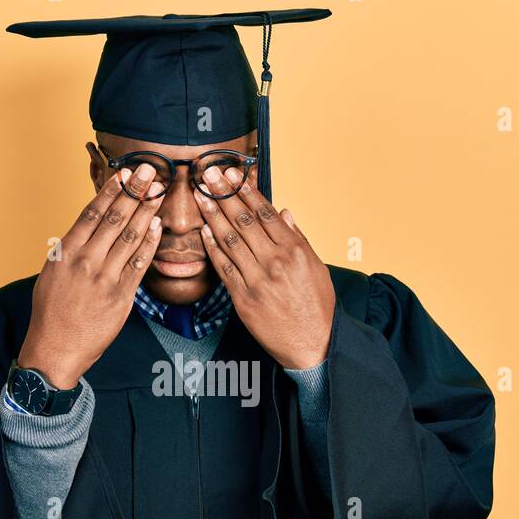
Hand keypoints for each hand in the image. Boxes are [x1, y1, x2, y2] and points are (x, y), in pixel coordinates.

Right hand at [18, 164, 165, 387]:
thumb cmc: (51, 312)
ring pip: (130, 237)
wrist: (55, 348)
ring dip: (147, 211)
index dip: (110, 191)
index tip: (124, 174)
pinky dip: (149, 243)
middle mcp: (86, 262)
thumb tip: (86, 228)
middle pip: (115, 219)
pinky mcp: (121, 297)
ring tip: (159, 191)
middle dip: (135, 192)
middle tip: (150, 171)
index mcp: (66, 252)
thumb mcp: (52, 273)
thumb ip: (70, 250)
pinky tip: (157, 225)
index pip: (92, 213)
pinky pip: (139, 264)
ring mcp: (105, 279)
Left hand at [193, 165, 334, 369]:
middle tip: (209, 175)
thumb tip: (283, 212)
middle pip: (244, 221)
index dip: (246, 192)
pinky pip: (223, 268)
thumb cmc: (317, 306)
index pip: (265, 213)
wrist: (314, 344)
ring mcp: (257, 280)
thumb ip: (298, 238)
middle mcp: (275, 262)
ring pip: (230, 240)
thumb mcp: (316, 267)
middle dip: (224, 195)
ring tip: (201, 196)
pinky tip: (204, 231)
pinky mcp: (243, 299)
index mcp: (295, 251)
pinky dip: (212, 248)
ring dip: (213, 215)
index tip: (232, 175)